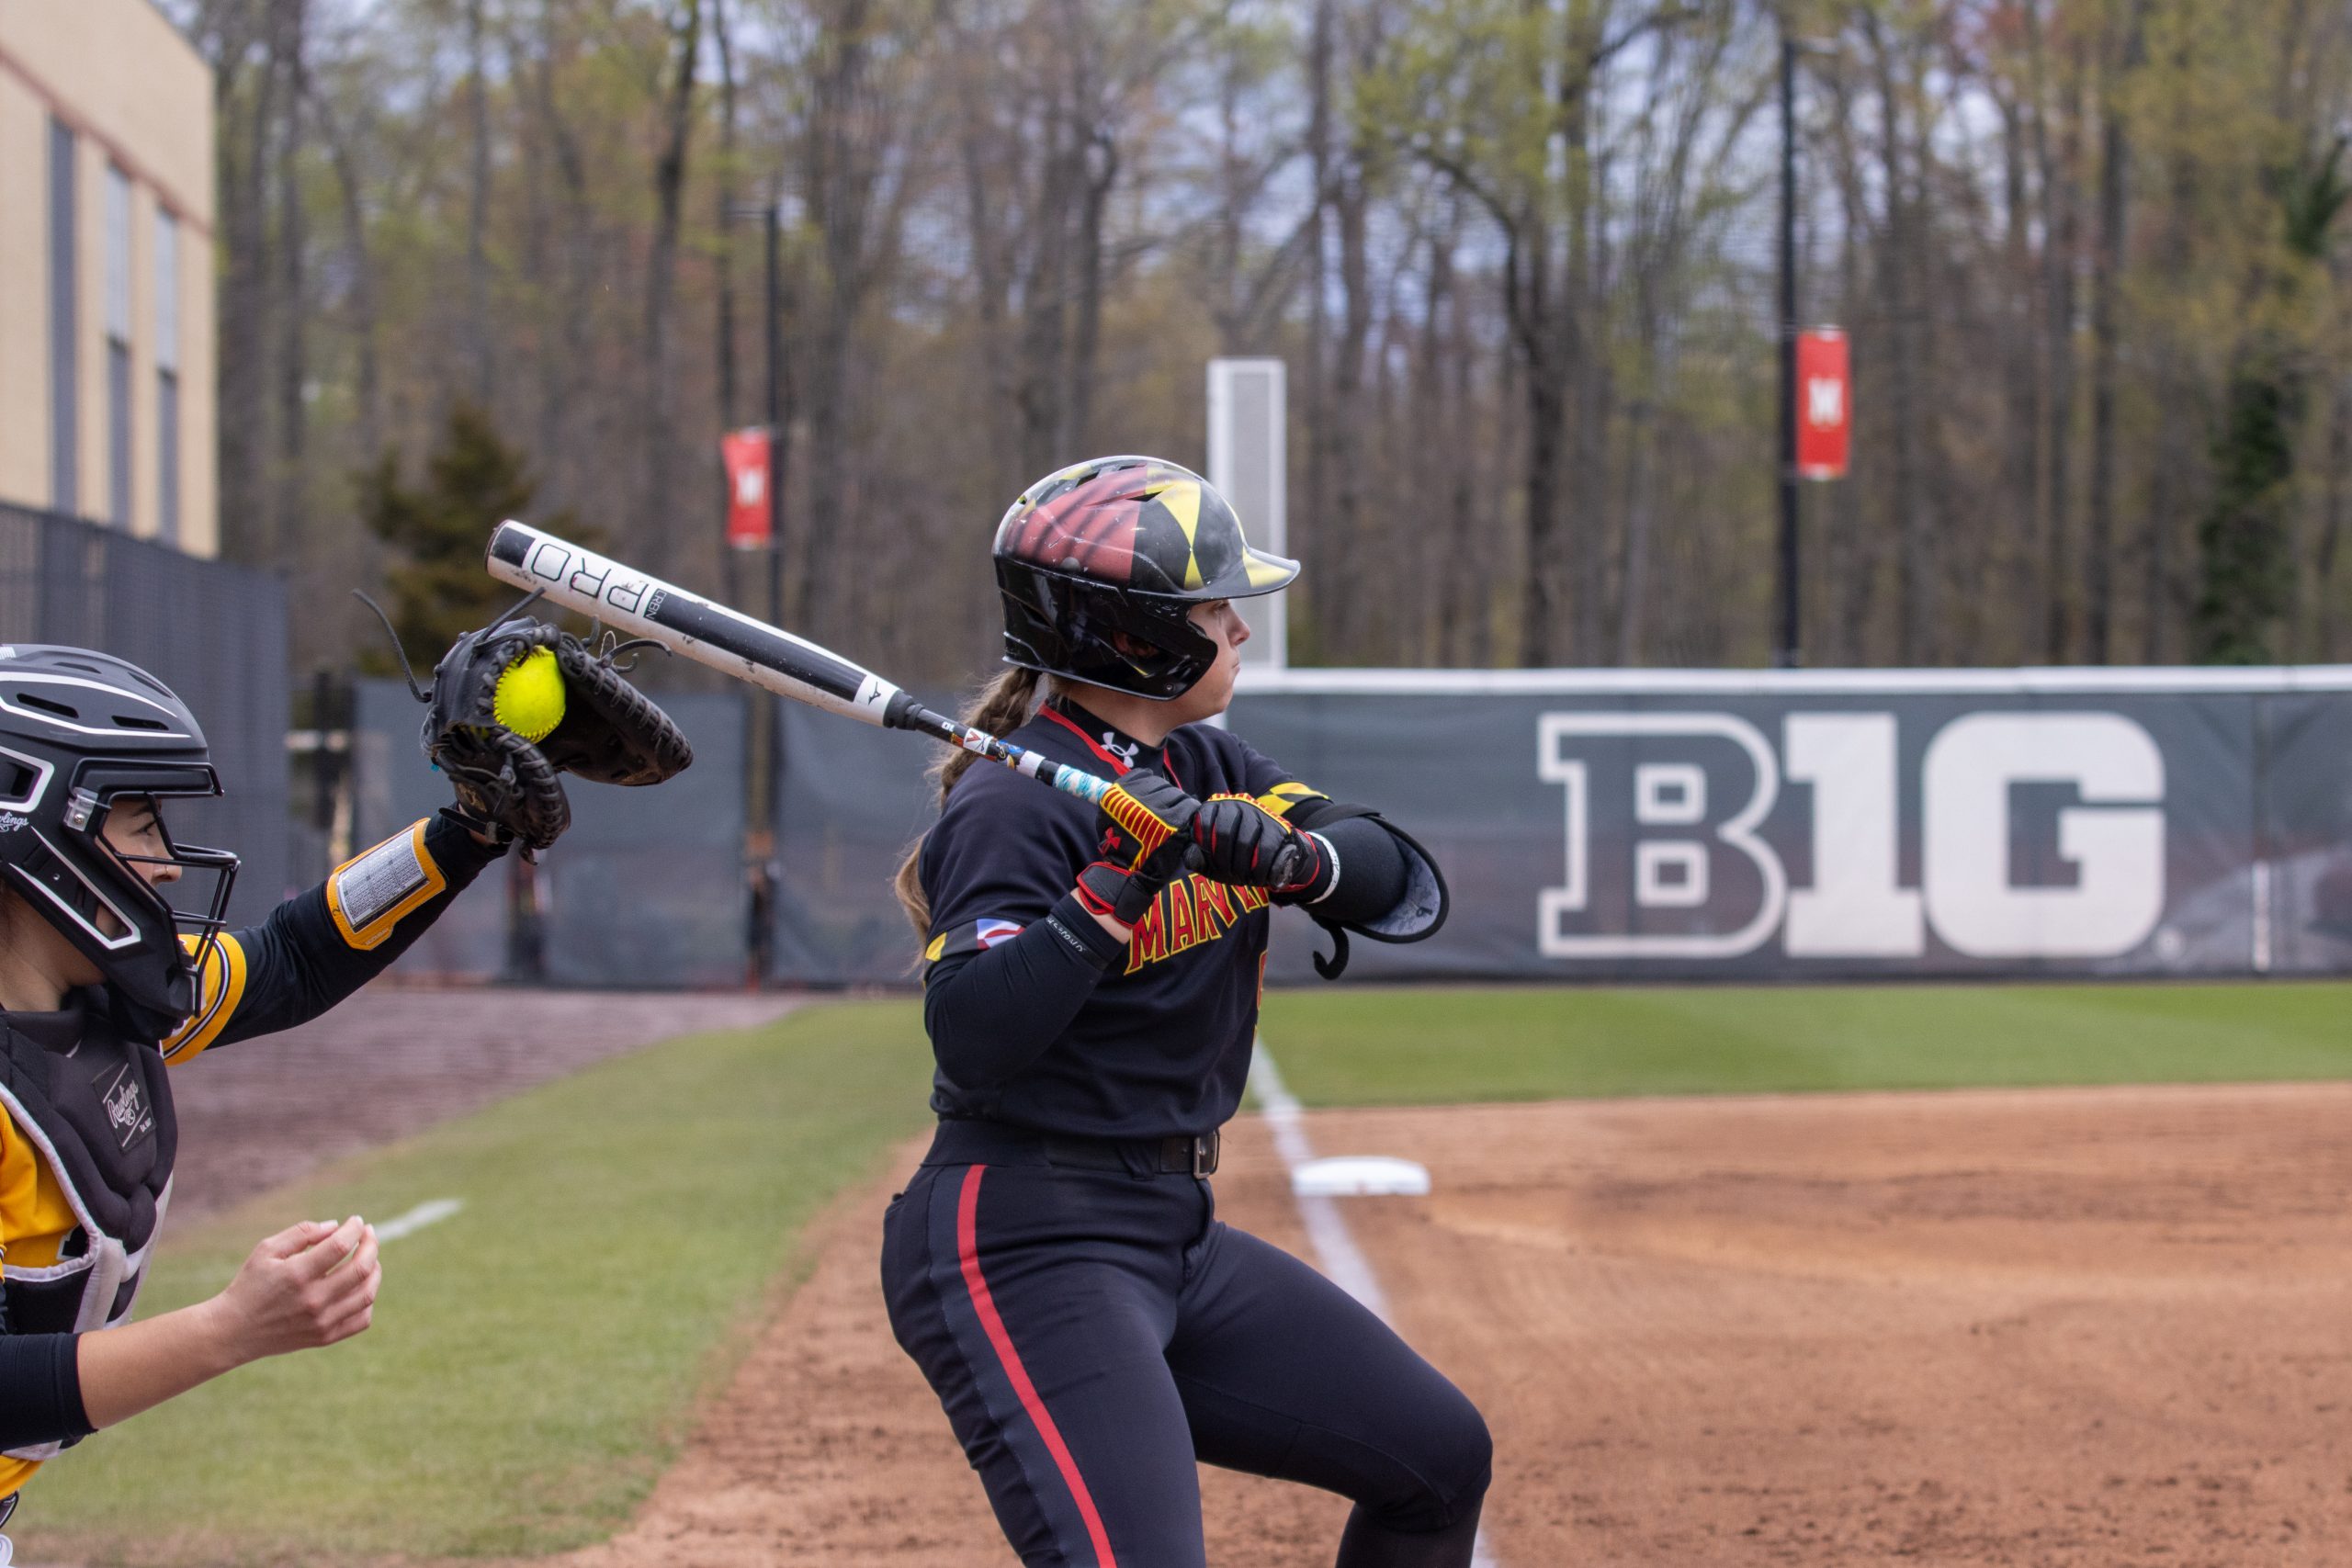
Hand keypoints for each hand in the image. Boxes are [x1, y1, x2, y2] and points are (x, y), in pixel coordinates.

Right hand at [201, 1216, 381, 1363]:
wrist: (234, 1331)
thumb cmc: (251, 1284)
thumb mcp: (267, 1250)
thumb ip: (302, 1233)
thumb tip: (336, 1226)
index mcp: (296, 1275)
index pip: (340, 1246)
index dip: (354, 1229)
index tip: (357, 1221)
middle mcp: (312, 1300)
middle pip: (361, 1269)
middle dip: (371, 1245)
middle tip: (369, 1234)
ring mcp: (321, 1322)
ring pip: (367, 1294)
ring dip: (375, 1271)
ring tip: (370, 1258)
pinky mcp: (325, 1338)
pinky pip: (361, 1320)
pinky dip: (368, 1300)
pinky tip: (361, 1287)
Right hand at [1075, 771, 1198, 931]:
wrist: (1126, 873)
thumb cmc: (1117, 848)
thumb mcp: (1106, 818)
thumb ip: (1121, 798)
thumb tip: (1145, 777)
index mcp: (1119, 795)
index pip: (1144, 776)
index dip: (1153, 786)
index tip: (1156, 796)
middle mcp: (1137, 799)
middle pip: (1163, 786)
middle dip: (1167, 796)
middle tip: (1169, 810)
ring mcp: (1156, 809)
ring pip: (1177, 794)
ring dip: (1179, 803)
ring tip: (1178, 816)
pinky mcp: (1173, 822)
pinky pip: (1188, 806)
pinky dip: (1190, 810)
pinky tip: (1187, 819)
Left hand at [1189, 796, 1319, 891]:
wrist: (1273, 856)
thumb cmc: (1235, 859)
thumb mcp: (1211, 862)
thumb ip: (1197, 859)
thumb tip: (1190, 854)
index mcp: (1215, 808)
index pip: (1204, 822)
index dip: (1206, 847)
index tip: (1213, 864)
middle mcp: (1235, 804)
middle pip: (1225, 833)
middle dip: (1225, 860)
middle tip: (1229, 875)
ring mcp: (1257, 813)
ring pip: (1245, 842)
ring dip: (1242, 866)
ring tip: (1243, 878)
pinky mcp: (1276, 826)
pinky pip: (1265, 849)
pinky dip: (1259, 868)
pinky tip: (1257, 877)